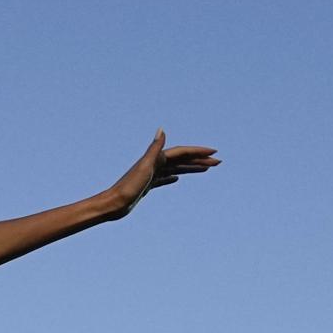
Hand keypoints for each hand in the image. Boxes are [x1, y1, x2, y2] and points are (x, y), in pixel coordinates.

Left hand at [102, 130, 219, 215]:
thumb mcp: (144, 166)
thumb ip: (154, 148)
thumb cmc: (128, 186)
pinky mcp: (146, 185)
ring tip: (207, 169)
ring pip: (175, 169)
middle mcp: (153, 164)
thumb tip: (162, 129)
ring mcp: (150, 175)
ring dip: (191, 167)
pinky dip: (172, 177)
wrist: (113, 204)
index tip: (215, 152)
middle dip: (200, 160)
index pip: (182, 152)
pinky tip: (176, 179)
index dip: (198, 151)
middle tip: (218, 162)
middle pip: (181, 160)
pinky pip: (163, 179)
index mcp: (156, 159)